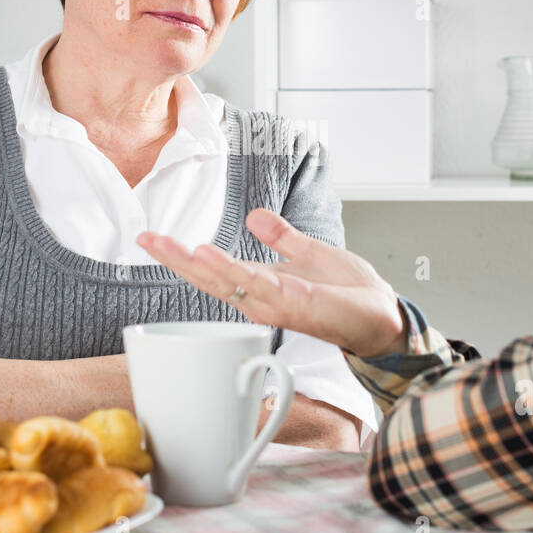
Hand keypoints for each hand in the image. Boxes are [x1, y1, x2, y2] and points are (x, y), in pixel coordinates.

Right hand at [137, 208, 406, 357]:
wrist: (386, 315)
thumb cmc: (351, 292)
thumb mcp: (312, 253)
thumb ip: (283, 237)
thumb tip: (254, 216)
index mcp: (263, 284)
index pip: (214, 270)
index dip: (181, 256)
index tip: (150, 238)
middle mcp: (265, 298)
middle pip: (212, 280)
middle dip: (178, 260)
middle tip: (146, 240)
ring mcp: (281, 304)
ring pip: (232, 285)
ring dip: (203, 267)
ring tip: (175, 248)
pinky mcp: (303, 304)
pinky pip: (264, 288)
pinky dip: (238, 274)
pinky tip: (216, 259)